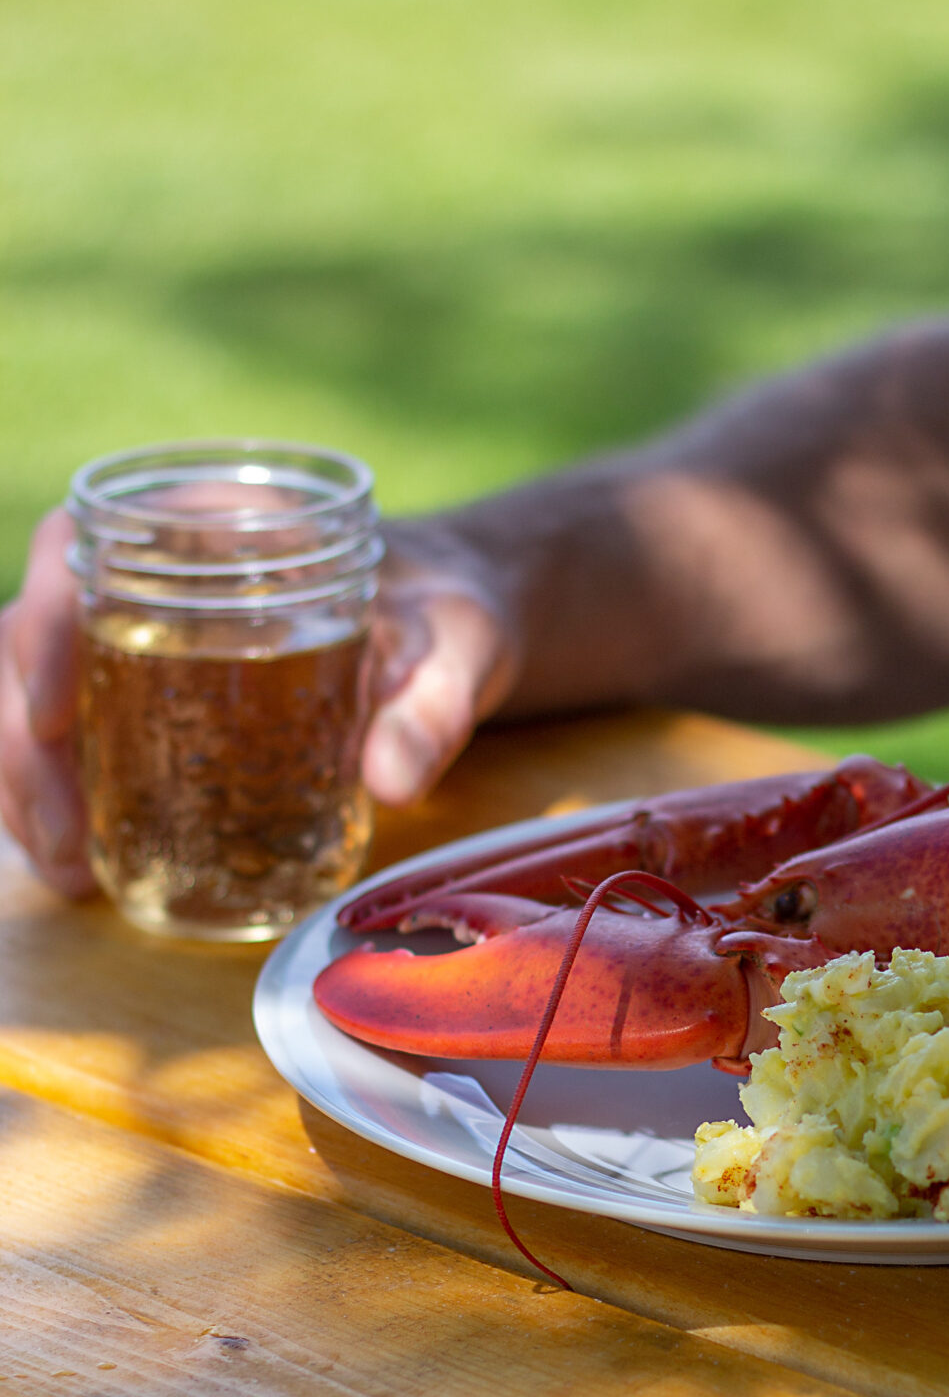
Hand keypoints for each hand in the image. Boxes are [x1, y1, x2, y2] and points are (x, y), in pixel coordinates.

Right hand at [0, 511, 523, 894]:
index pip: (75, 549)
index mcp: (208, 524)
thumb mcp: (458, 651)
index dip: (46, 628)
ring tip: (70, 872)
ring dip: (28, 784)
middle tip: (67, 836)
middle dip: (26, 743)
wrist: (451, 629)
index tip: (56, 715)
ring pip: (35, 698)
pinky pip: (70, 740)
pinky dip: (59, 800)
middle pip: (32, 638)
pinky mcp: (146, 699)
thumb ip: (433, 707)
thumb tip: (393, 783)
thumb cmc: (446, 615)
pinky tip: (81, 868)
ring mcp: (138, 640)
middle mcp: (149, 575)